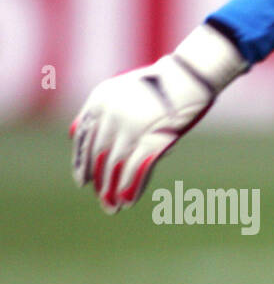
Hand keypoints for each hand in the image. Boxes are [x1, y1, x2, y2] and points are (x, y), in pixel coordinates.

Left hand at [70, 24, 246, 212]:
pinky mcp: (153, 138)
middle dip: (99, 180)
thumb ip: (99, 109)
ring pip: (116, 164)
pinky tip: (128, 200)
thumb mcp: (120, 88)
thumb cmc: (159, 83)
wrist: (188, 76)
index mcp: (100, 100)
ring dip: (113, 188)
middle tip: (101, 200)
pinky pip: (138, 167)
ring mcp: (132, 127)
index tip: (82, 181)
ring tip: (112, 207)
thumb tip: (75, 133)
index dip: (82, 162)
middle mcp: (111, 114)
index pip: (84, 138)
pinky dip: (132, 186)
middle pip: (99, 154)